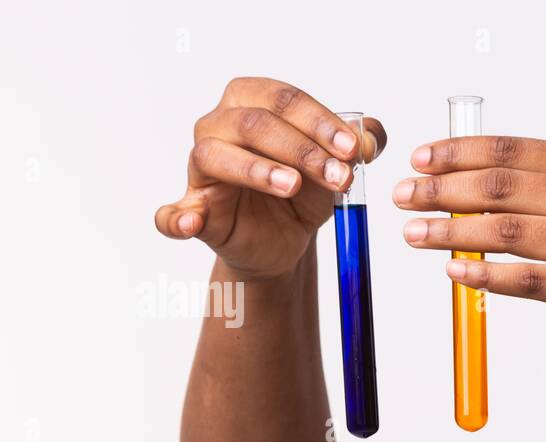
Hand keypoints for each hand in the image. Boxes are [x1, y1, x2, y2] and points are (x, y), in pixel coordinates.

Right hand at [155, 77, 386, 279]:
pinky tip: (188, 223)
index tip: (354, 150)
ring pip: (216, 154)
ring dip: (257, 169)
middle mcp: (219, 125)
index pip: (284, 99)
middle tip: (338, 176)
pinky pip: (174, 212)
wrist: (287, 239)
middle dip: (301, 148)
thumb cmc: (304, 192)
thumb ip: (357, 147)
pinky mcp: (194, 208)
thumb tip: (371, 138)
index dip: (320, 122)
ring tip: (292, 186)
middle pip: (253, 122)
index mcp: (252, 102)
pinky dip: (176, 217)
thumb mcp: (337, 167)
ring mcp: (201, 166)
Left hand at [392, 137, 545, 370]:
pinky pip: (525, 280)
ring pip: (506, 231)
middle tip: (405, 196)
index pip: (514, 151)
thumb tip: (474, 188)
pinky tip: (453, 270)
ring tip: (415, 234)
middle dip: (443, 189)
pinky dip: (483, 274)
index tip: (421, 159)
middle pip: (501, 187)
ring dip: (450, 231)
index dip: (460, 152)